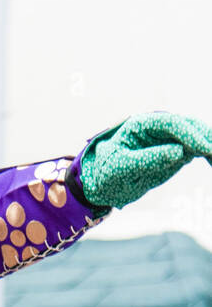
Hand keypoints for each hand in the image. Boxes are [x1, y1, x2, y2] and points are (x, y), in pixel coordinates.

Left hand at [80, 112, 211, 208]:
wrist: (106, 183)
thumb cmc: (107, 171)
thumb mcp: (121, 167)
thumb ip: (148, 159)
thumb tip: (178, 152)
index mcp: (142, 124)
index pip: (171, 123)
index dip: (190, 134)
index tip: (205, 149)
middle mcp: (159, 127)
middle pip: (190, 126)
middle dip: (206, 138)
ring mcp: (171, 138)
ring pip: (198, 136)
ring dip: (209, 147)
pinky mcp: (179, 151)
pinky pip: (199, 150)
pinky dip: (209, 156)